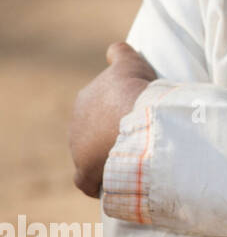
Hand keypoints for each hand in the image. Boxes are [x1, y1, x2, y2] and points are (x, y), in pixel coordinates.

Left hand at [69, 42, 158, 197]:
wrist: (135, 118)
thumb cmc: (135, 90)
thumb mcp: (130, 63)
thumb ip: (120, 54)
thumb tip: (114, 49)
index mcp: (85, 100)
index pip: (98, 110)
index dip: (116, 116)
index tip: (134, 121)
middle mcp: (76, 124)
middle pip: (94, 134)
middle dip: (111, 138)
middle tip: (139, 143)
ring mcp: (78, 149)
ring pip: (93, 157)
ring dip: (108, 161)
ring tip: (134, 165)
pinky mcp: (84, 171)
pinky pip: (87, 181)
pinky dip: (98, 184)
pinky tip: (112, 186)